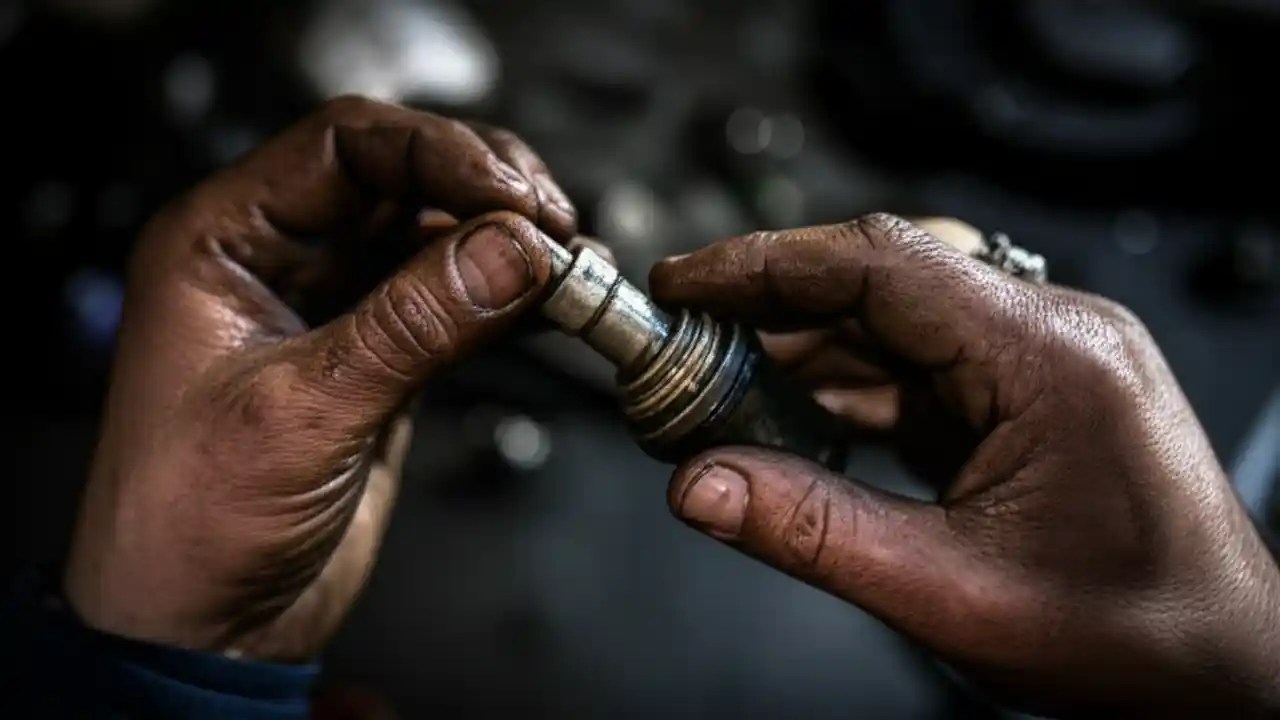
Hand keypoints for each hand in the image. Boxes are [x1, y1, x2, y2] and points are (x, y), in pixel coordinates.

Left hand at [64, 96, 573, 660]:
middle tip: (555, 230)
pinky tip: (554, 305)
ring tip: (571, 269)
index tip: (512, 197)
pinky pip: (459, 302)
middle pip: (402, 177)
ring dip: (511, 246)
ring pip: (439, 237)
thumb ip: (414, 323)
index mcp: (226, 241)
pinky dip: (512, 299)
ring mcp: (340, 308)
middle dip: (487, 192)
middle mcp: (283, 260)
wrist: (206, 628)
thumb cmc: (193, 523)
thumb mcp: (304, 412)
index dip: (437, 152)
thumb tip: (515, 248)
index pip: (344, 147)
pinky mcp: (385, 359)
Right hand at [650, 214, 1279, 716]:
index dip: (764, 264)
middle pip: (876, 286)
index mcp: (1048, 355)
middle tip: (679, 350)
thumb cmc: (1131, 630)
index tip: (684, 282)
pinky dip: (843, 392)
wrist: (1221, 668)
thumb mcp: (952, 592)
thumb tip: (699, 486)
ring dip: (799, 356)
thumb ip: (811, 531)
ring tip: (714, 393)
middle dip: (767, 315)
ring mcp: (1038, 362)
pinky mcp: (1023, 396)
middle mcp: (1049, 334)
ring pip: (889, 327)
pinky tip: (785, 419)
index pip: (881, 263)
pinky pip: (914, 371)